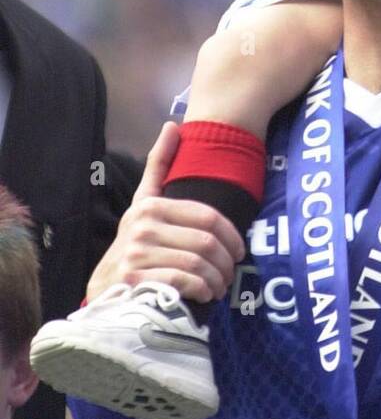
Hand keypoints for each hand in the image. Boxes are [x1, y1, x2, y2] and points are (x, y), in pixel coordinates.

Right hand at [86, 122, 246, 303]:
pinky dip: (201, 290)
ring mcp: (137, 254)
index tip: (238, 250)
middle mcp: (143, 227)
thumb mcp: (142, 204)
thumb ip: (158, 166)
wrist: (103, 292)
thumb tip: (173, 125)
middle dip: (226, 262)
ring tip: (219, 285)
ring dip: (217, 279)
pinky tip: (204, 294)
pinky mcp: (135, 281)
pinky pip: (184, 282)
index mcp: (150, 205)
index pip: (208, 217)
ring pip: (198, 264)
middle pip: (207, 242)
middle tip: (230, 273)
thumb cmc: (132, 246)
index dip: (231, 235)